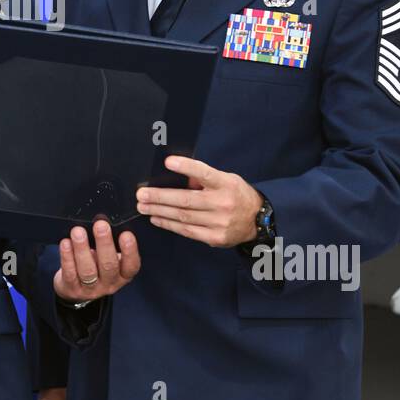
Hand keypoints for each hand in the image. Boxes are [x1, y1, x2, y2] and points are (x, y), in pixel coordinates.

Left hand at [53, 217, 139, 301]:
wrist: (76, 289)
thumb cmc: (96, 266)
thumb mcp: (108, 257)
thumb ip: (110, 243)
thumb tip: (103, 221)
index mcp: (123, 274)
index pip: (131, 265)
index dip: (130, 251)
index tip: (126, 234)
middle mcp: (109, 283)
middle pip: (109, 265)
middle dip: (105, 243)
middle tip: (100, 225)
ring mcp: (91, 289)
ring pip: (88, 270)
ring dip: (82, 249)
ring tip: (78, 232)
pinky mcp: (73, 289)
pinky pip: (70, 273)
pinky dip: (67, 257)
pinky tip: (66, 243)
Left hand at [135, 156, 262, 247]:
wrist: (257, 221)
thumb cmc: (235, 195)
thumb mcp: (226, 180)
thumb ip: (204, 178)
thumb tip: (178, 177)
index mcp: (226, 184)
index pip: (204, 173)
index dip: (186, 167)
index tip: (167, 162)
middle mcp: (222, 203)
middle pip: (186, 200)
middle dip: (160, 197)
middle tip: (141, 194)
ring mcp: (219, 222)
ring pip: (183, 217)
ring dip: (159, 211)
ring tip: (143, 206)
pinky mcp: (215, 238)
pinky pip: (187, 231)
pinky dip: (169, 225)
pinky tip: (156, 219)